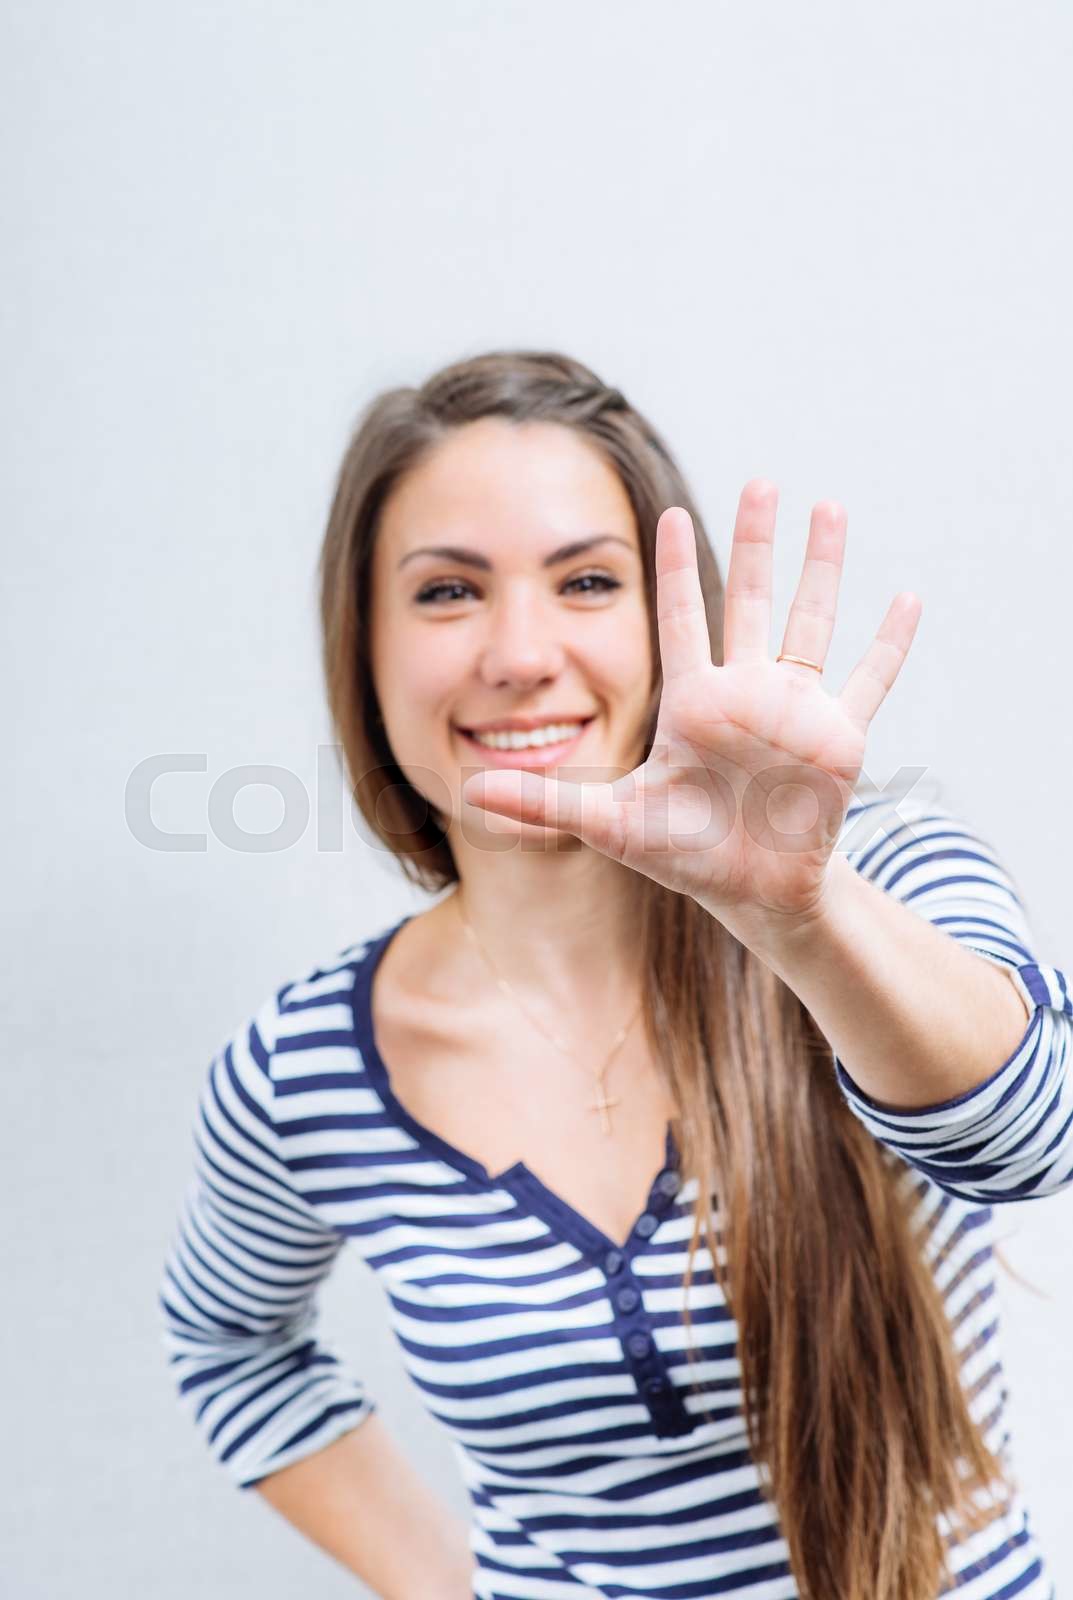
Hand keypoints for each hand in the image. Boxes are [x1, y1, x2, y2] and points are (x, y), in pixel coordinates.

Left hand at [461, 480, 921, 935]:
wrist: (749, 891)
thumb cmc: (682, 853)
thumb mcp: (610, 822)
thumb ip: (544, 800)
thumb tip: (467, 792)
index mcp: (692, 701)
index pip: (679, 617)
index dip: (672, 568)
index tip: (667, 511)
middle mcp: (745, 692)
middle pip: (749, 600)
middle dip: (756, 542)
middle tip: (762, 480)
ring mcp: (793, 710)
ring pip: (810, 622)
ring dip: (822, 569)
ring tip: (829, 508)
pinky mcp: (837, 738)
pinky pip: (869, 681)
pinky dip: (889, 644)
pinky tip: (907, 598)